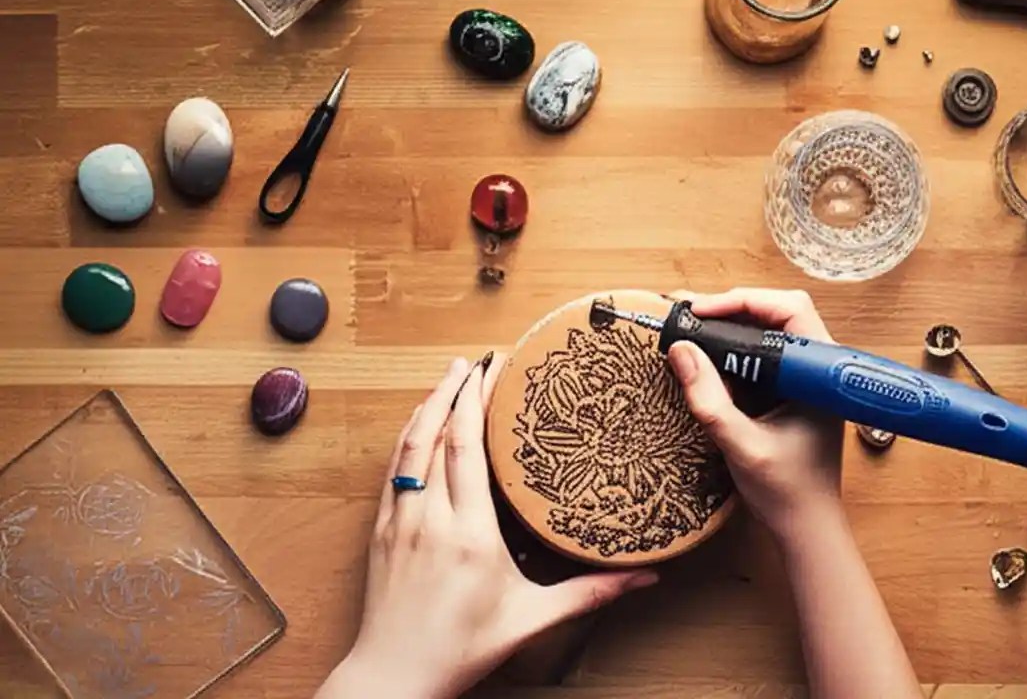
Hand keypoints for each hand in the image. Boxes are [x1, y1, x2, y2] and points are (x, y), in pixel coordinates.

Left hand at [317, 356, 658, 698]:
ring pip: (409, 446)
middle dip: (453, 389)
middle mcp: (430, 517)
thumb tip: (644, 577)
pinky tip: (418, 426)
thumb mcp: (532, 618)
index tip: (491, 369)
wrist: (394, 676)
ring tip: (446, 379)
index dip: (476, 400)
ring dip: (426, 406)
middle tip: (472, 360)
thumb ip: (589, 593)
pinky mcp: (380, 530)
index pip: (468, 446)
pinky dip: (407, 438)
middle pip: (437, 433)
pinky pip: (393, 470)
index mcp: (470, 532)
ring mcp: (399, 521)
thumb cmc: (461, 649)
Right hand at [666, 289, 844, 544]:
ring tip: (690, 332)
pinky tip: (705, 360)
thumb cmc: (787, 493)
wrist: (806, 527)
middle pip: (777, 313)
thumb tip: (680, 352)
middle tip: (687, 317)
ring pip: (767, 333)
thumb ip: (711, 400)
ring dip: (729, 330)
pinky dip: (732, 353)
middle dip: (731, 310)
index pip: (789, 311)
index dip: (743, 302)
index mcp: (819, 376)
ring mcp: (804, 380)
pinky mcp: (789, 392)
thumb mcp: (741, 447)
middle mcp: (816, 370)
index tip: (701, 311)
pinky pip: (761, 357)